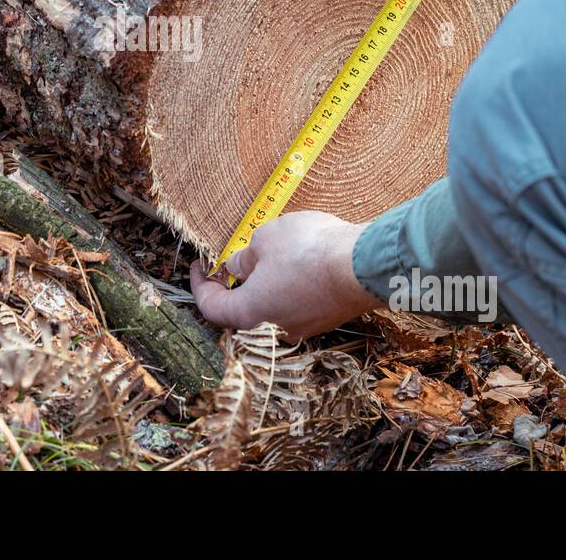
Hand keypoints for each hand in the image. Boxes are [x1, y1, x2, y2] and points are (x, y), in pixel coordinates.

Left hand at [190, 210, 381, 340]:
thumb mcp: (264, 239)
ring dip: (273, 279)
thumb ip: (244, 256)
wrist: (365, 263)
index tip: (200, 266)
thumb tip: (236, 265)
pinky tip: (307, 258)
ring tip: (279, 250)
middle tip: (240, 255)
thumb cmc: (308, 251)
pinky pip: (305, 300)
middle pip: (248, 306)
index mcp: (252, 311)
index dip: (200, 285)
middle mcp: (277, 327)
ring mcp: (308, 325)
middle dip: (241, 280)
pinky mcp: (331, 316)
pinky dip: (298, 282)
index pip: (212, 308)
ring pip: (279, 302)